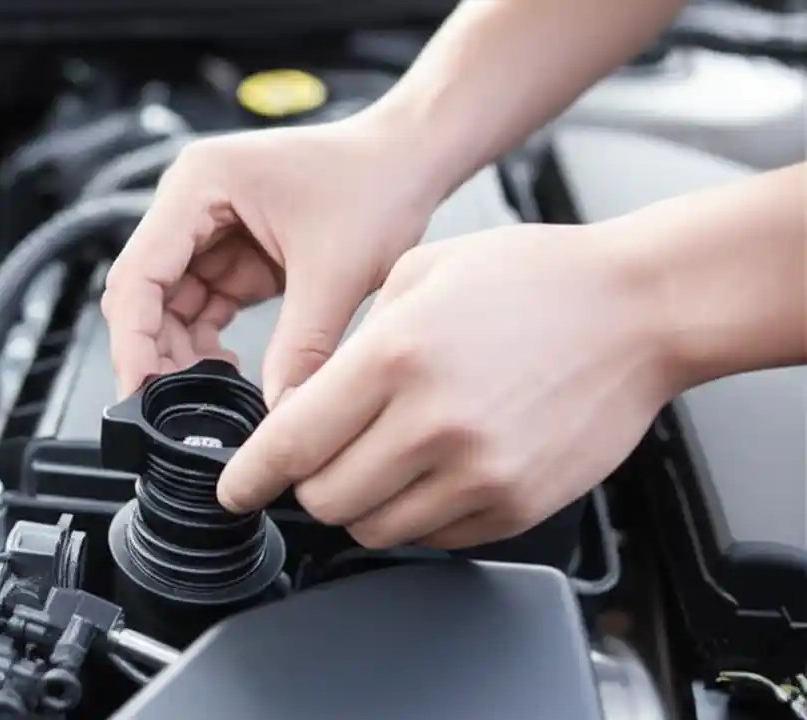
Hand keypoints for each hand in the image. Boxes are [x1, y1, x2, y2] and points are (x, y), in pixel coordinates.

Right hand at [101, 114, 442, 403]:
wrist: (411, 159)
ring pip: (168, 306)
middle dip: (156, 350)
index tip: (139, 391)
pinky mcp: (231, 252)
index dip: (133, 340)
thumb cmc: (378, 182)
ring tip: (213, 390)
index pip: (139, 273)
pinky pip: (201, 306)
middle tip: (176, 405)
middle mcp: (191, 200)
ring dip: (182, 351)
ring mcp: (208, 227)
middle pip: (145, 292)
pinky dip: (206, 342)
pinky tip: (229, 370)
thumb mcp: (337, 273)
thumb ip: (301, 348)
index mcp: (200, 184)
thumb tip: (280, 415)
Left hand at [217, 224, 675, 548]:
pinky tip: (433, 468)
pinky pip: (432, 538)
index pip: (292, 443)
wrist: (638, 309)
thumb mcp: (419, 273)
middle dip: (306, 484)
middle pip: (324, 498)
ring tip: (383, 458)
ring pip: (373, 528)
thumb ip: (351, 343)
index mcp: (396, 358)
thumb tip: (306, 403)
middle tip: (322, 456)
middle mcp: (434, 423)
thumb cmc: (532, 280)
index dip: (250, 476)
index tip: (235, 489)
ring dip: (359, 504)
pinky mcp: (516, 504)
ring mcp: (480, 473)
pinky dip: (414, 514)